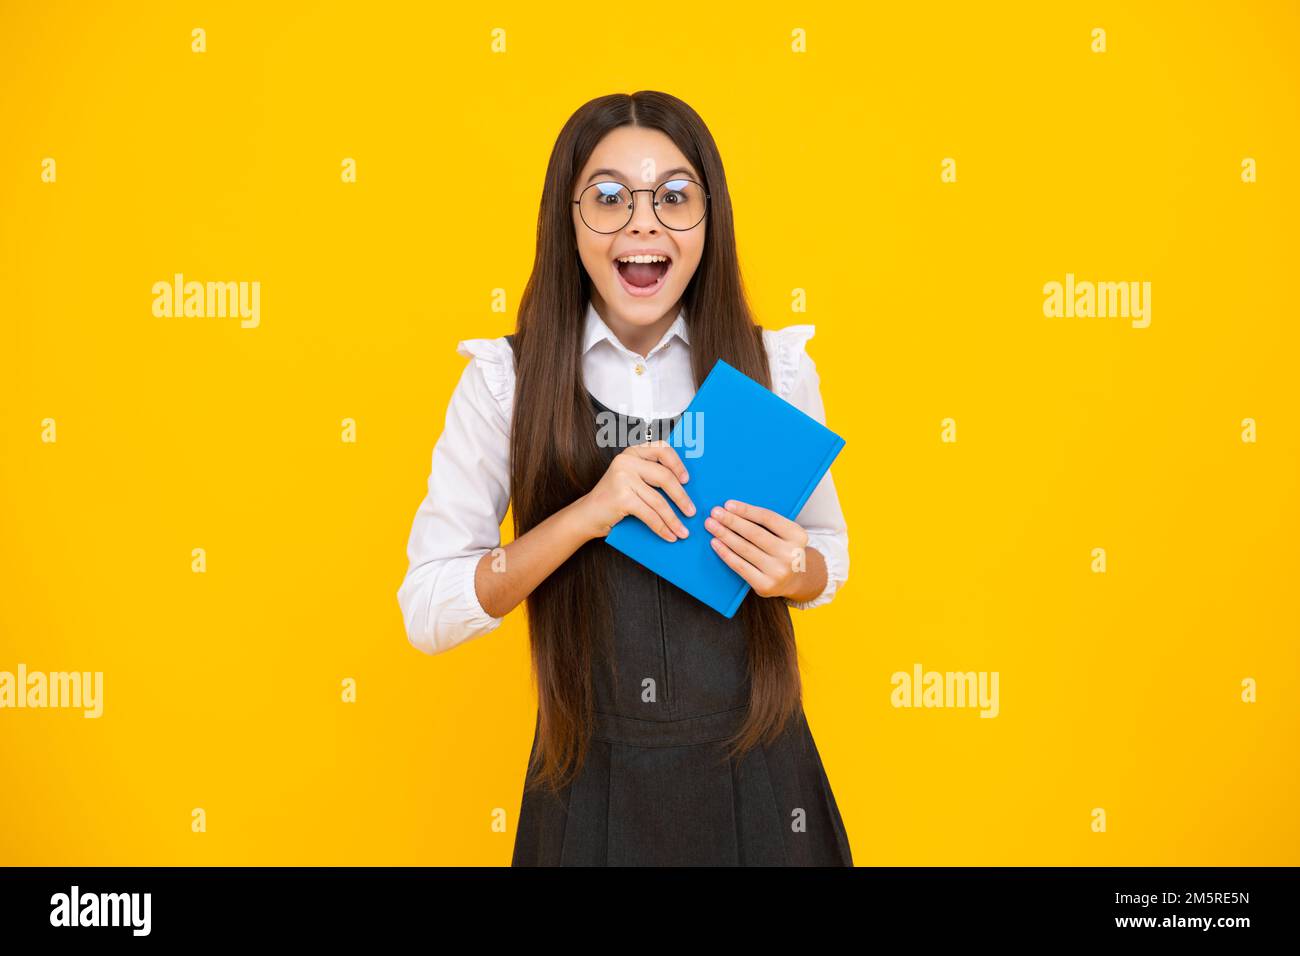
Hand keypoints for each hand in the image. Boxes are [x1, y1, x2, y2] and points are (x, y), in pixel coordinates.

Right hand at [578, 440, 696, 542]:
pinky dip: (661, 528)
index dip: (678, 464)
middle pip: (665, 477)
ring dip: (673, 519)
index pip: (662, 449)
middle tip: (691, 512)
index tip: (687, 480)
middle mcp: (626, 461)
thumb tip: (685, 486)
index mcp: (632, 452)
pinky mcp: (622, 497)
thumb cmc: (613, 499)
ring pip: (659, 500)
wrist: (587, 515)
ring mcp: (623, 478)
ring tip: (683, 531)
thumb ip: (650, 475)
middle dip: (681, 497)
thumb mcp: (631, 479)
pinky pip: (650, 514)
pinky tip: (669, 536)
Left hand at [704, 499, 809, 598]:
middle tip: (715, 513)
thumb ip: (767, 523)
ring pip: (745, 549)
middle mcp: (791, 554)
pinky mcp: (765, 585)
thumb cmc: (783, 550)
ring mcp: (778, 571)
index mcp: (797, 535)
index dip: (746, 510)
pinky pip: (740, 566)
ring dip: (724, 535)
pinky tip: (715, 543)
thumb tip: (734, 509)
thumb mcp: (785, 534)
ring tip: (711, 525)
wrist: (796, 580)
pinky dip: (725, 553)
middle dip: (731, 521)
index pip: (768, 518)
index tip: (728, 504)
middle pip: (754, 533)